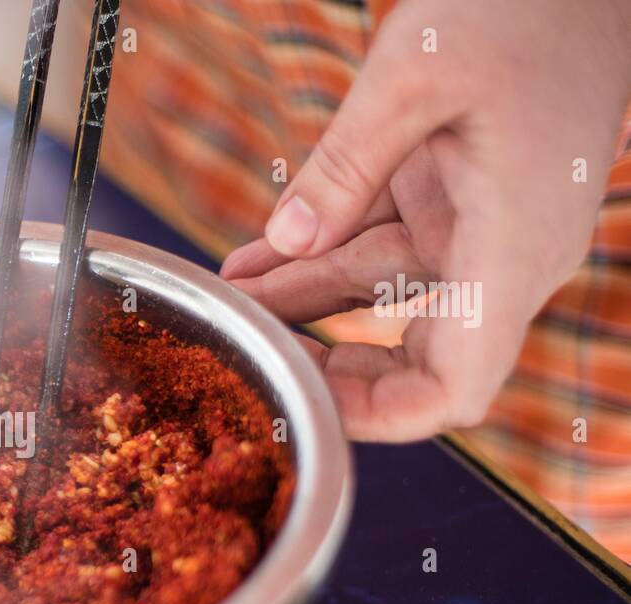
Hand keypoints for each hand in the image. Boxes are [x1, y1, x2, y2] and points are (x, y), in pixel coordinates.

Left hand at [221, 0, 630, 440]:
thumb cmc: (520, 9)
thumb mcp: (416, 75)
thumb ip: (347, 165)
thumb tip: (291, 237)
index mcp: (510, 250)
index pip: (454, 388)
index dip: (381, 416)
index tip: (307, 402)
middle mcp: (501, 258)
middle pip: (413, 360)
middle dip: (326, 364)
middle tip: (249, 350)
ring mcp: (479, 232)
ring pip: (377, 294)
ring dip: (301, 298)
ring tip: (230, 294)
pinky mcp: (455, 202)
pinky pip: (377, 244)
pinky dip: (319, 250)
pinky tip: (260, 254)